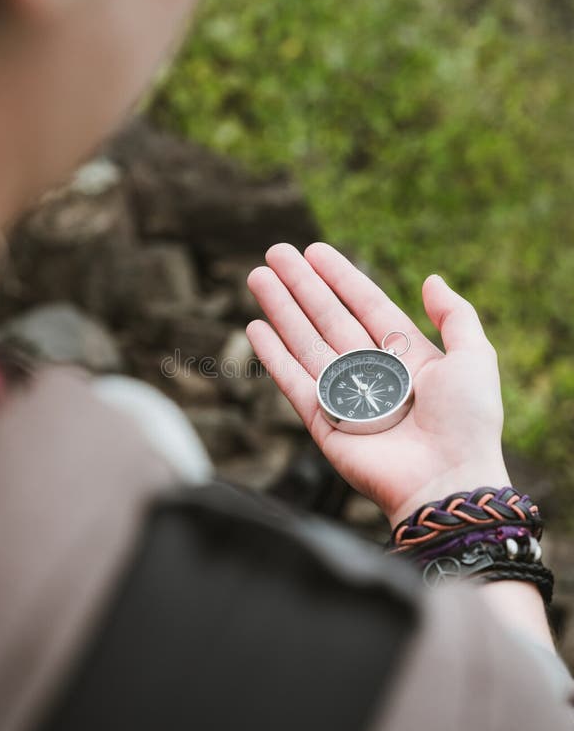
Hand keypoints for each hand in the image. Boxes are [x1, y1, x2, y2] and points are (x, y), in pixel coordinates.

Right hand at [247, 243, 510, 529]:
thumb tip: (431, 279)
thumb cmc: (467, 422)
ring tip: (258, 276)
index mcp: (406, 356)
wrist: (446, 481)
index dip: (340, 277)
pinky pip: (292, 380)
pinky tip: (256, 326)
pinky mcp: (322, 422)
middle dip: (301, 285)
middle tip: (275, 252)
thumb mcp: (475, 356)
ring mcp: (344, 397)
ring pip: (305, 341)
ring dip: (281, 309)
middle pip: (328, 318)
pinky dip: (273, 355)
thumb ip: (456, 315)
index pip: (366, 305)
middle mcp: (371, 372)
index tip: (314, 250)